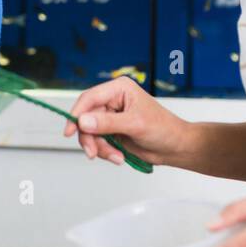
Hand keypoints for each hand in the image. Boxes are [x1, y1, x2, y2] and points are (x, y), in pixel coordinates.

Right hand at [63, 75, 189, 166]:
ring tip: (116, 157)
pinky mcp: (112, 132)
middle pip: (86, 118)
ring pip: (90, 133)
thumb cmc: (163, 129)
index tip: (70, 130)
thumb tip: (83, 121)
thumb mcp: (134, 124)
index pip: (90, 98)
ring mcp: (111, 117)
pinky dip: (105, 152)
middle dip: (90, 137)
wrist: (175, 147)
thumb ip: (107, 123)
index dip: (77, 113)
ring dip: (100, 148)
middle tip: (93, 153)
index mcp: (119, 89)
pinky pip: (98, 142)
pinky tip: (119, 157)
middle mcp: (112, 100)